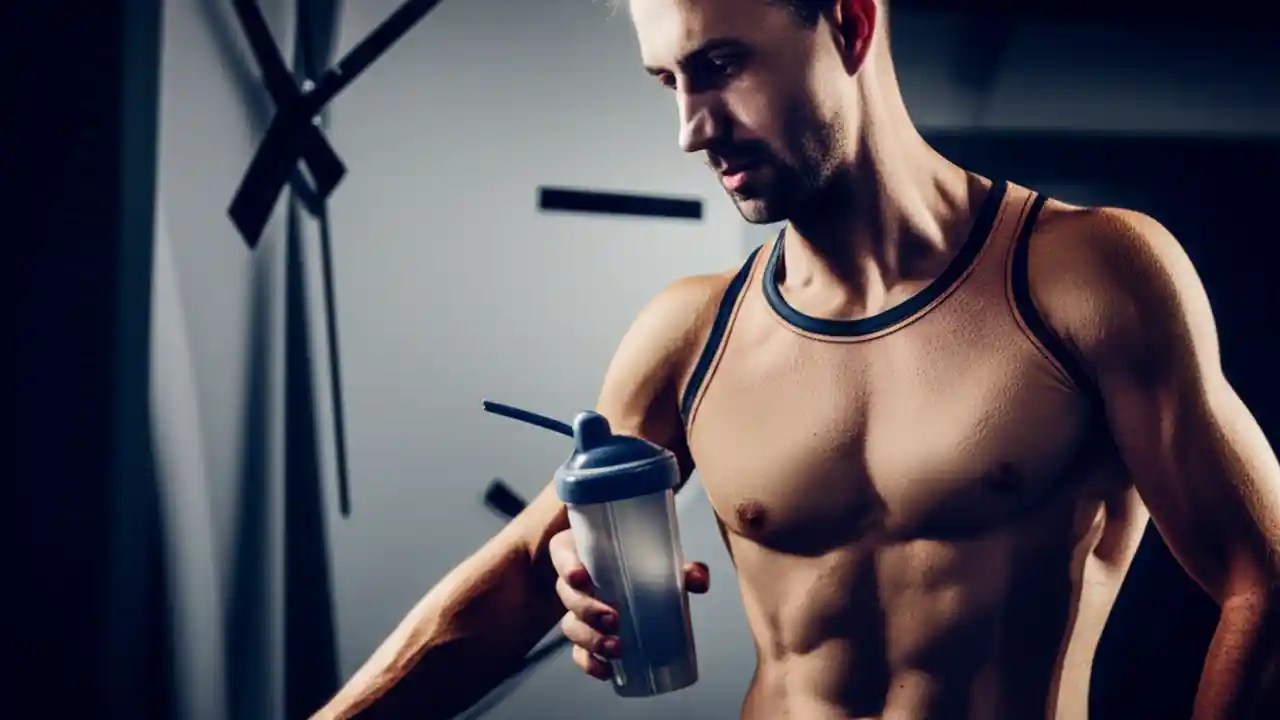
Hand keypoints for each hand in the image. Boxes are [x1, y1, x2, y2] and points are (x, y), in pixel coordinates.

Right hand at [548, 528, 709, 680]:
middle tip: (614, 618)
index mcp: (583, 552)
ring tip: (617, 648)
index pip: (563, 555)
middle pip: (567, 594)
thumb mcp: (658, 560)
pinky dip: (589, 663)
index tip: (581, 577)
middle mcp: (573, 581)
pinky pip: (577, 652)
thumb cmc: (640, 563)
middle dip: (587, 610)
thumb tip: (698, 580)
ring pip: (570, 626)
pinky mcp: (585, 635)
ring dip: (590, 640)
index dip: (567, 566)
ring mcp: (576, 610)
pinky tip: (606, 672)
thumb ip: (681, 567)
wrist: (632, 580)